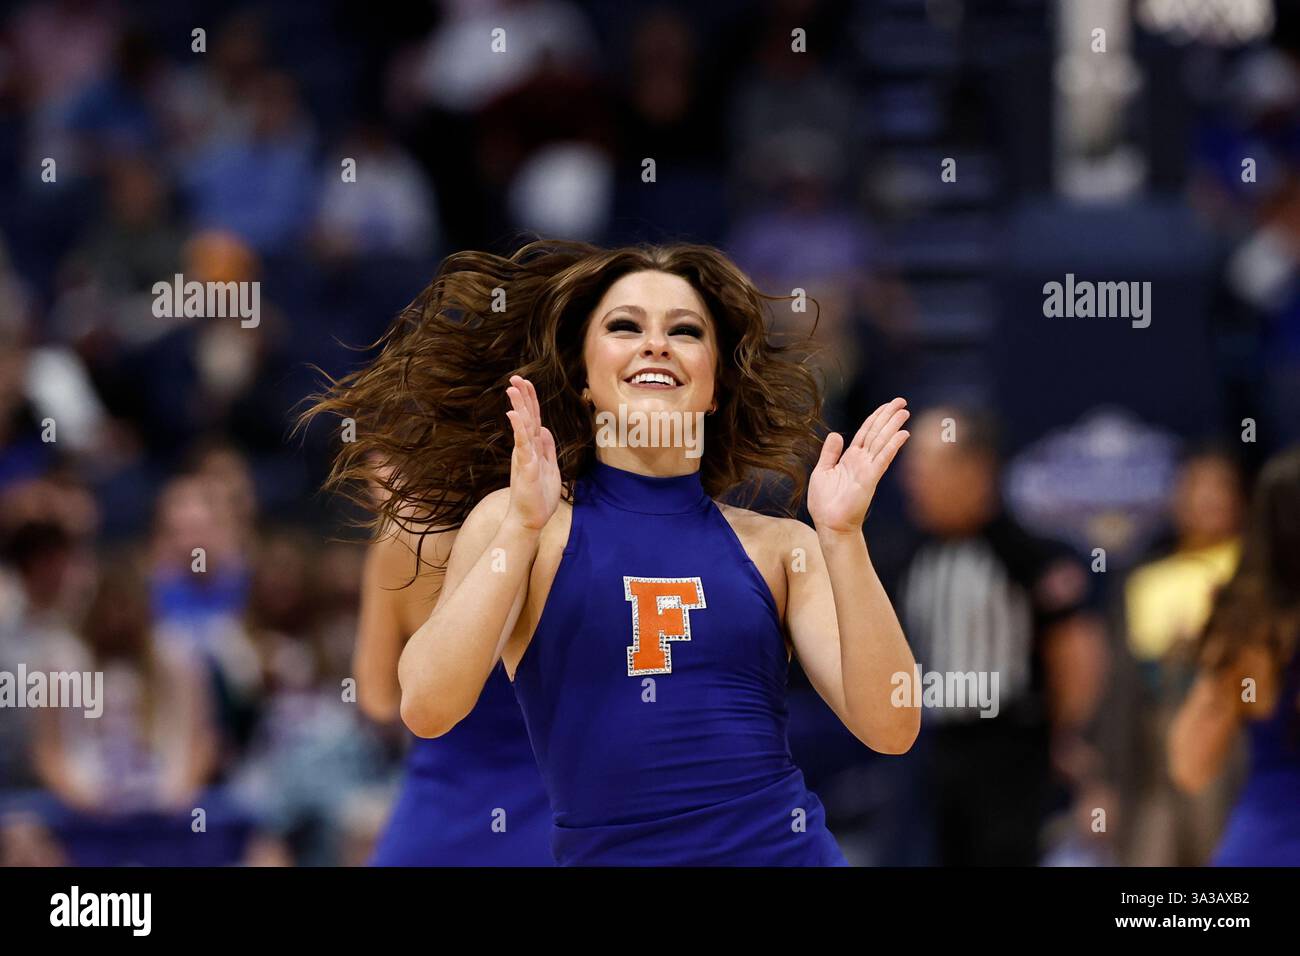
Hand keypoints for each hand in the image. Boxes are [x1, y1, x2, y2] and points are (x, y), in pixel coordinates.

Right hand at [504, 375, 560, 531]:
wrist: (530, 519)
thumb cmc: (538, 496)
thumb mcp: (549, 467)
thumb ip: (547, 448)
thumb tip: (546, 430)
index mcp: (533, 448)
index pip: (534, 419)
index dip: (531, 401)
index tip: (526, 382)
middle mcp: (527, 449)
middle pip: (526, 418)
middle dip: (522, 397)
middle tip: (514, 377)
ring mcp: (524, 457)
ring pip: (523, 427)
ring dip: (519, 407)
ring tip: (512, 389)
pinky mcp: (525, 467)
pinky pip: (522, 445)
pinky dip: (518, 429)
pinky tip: (513, 415)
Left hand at [808, 397, 909, 533]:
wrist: (829, 524)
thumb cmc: (825, 502)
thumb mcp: (822, 471)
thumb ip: (830, 453)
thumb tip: (836, 434)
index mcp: (850, 458)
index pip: (865, 432)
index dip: (876, 417)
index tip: (888, 406)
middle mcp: (861, 461)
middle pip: (877, 433)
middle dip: (889, 416)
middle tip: (901, 401)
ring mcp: (867, 469)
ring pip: (882, 442)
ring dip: (893, 426)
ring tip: (904, 412)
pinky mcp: (870, 478)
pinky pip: (883, 458)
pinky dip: (892, 446)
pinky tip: (902, 434)